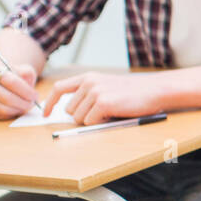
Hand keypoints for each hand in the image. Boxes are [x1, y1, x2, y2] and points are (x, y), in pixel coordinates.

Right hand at [0, 63, 38, 119]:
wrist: (5, 83)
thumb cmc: (17, 77)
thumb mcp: (25, 70)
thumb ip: (27, 73)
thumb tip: (26, 80)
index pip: (11, 82)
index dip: (26, 91)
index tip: (35, 95)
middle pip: (7, 98)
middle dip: (24, 103)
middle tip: (32, 103)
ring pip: (4, 109)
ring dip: (19, 110)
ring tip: (26, 106)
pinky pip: (1, 116)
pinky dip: (13, 114)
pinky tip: (17, 108)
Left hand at [44, 71, 171, 125]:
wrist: (155, 90)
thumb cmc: (134, 92)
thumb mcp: (107, 86)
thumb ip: (88, 93)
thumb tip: (70, 113)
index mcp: (88, 77)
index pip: (59, 88)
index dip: (50, 102)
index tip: (46, 113)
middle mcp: (88, 83)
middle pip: (69, 110)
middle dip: (82, 115)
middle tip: (102, 112)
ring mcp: (95, 92)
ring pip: (79, 118)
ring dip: (92, 120)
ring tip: (111, 112)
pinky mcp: (103, 103)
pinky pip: (90, 122)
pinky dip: (101, 122)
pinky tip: (115, 114)